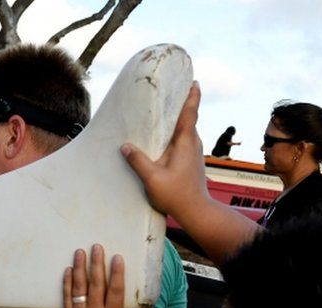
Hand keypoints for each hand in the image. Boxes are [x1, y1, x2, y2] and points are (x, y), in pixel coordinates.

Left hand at [63, 244, 151, 307]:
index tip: (117, 257)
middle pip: (96, 285)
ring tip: (80, 251)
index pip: (115, 290)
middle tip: (96, 247)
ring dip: (80, 268)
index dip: (116, 273)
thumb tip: (151, 289)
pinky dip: (68, 282)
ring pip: (79, 288)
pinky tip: (70, 269)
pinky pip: (67, 296)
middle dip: (96, 264)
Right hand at [121, 82, 207, 217]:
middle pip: (189, 118)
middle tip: (175, 89)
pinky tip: (167, 137)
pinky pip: (185, 140)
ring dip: (180, 118)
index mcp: (185, 143)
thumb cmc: (176, 195)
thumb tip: (125, 146)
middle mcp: (193, 144)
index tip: (194, 82)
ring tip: (168, 110)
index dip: (192, 97)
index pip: (190, 114)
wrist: (196, 211)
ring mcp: (194, 153)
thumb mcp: (152, 178)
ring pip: (188, 130)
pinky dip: (178, 132)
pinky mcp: (192, 161)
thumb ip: (138, 161)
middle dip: (184, 103)